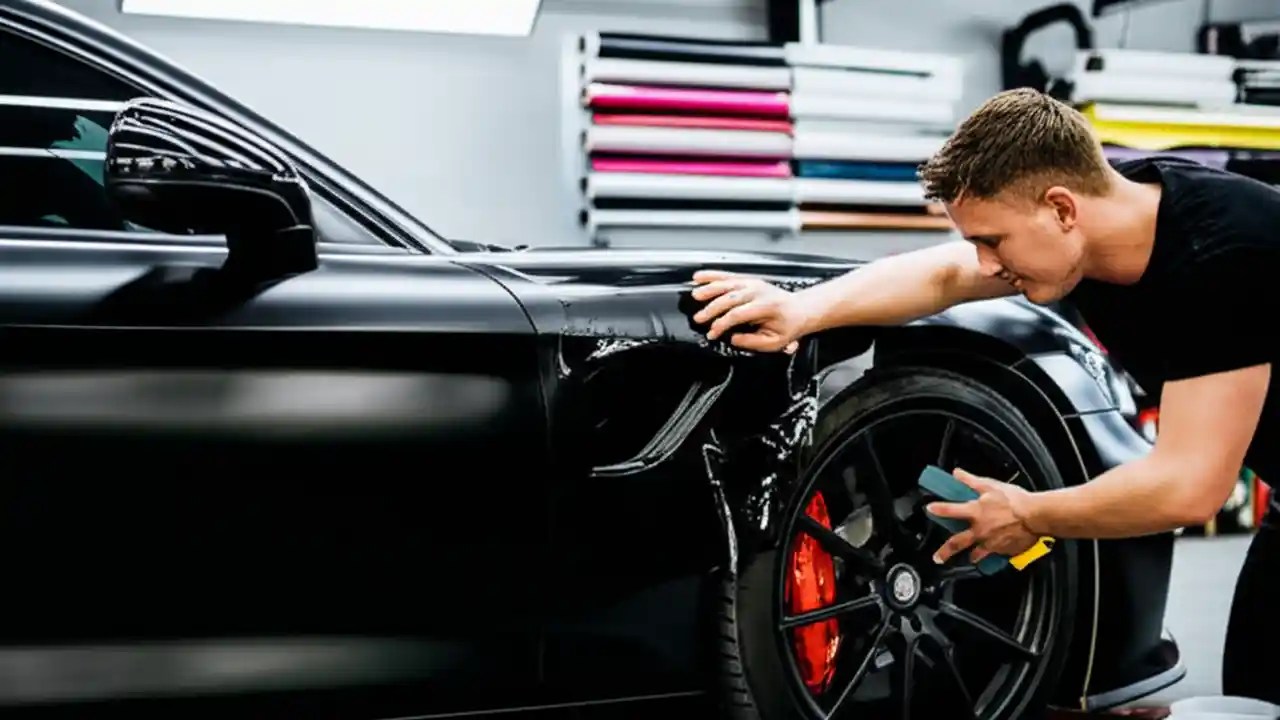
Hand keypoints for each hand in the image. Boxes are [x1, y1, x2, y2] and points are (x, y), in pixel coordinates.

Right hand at [690, 270, 808, 352]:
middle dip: (712, 308)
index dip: (722, 324)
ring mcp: (752, 283)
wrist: (800, 310)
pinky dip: (712, 275)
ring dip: (709, 289)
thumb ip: (752, 342)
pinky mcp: (748, 280)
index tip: (712, 333)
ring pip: (727, 284)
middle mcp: (758, 291)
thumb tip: (733, 338)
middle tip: (699, 318)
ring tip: (695, 295)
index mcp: (766, 306)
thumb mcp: (775, 342)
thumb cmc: (788, 326)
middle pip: (729, 297)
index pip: (738, 314)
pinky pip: (728, 276)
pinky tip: (699, 277)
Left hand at [926, 468, 1038, 564]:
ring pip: (976, 554)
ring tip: (970, 558)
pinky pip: (995, 555)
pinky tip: (994, 554)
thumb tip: (957, 473)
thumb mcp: (991, 485)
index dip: (938, 509)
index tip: (929, 509)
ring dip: (971, 556)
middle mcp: (980, 530)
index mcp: (975, 512)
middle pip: (957, 543)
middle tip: (937, 558)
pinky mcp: (1003, 551)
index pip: (950, 510)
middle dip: (945, 552)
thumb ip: (971, 481)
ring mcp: (991, 543)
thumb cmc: (1015, 500)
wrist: (1036, 516)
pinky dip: (993, 555)